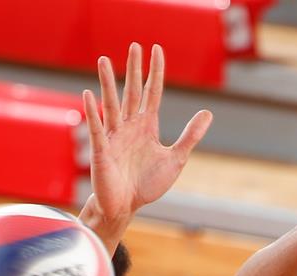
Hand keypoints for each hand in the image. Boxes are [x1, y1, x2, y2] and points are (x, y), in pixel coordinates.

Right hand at [84, 42, 211, 219]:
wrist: (126, 207)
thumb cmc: (147, 184)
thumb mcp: (175, 159)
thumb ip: (190, 136)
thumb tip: (208, 112)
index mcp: (147, 126)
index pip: (151, 92)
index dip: (155, 72)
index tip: (156, 50)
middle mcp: (129, 126)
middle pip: (131, 91)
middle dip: (133, 69)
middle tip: (134, 45)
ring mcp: (114, 136)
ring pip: (111, 104)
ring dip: (107, 82)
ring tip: (103, 60)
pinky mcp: (102, 151)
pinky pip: (98, 129)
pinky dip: (93, 112)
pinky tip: (89, 94)